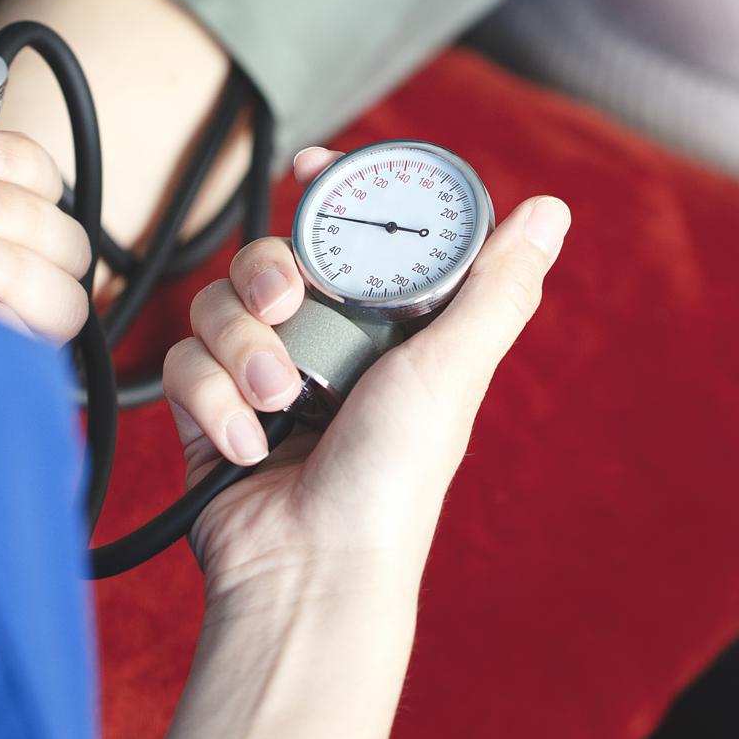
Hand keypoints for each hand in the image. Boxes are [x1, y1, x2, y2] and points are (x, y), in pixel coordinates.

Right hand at [164, 148, 570, 599]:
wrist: (311, 571)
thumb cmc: (394, 482)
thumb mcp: (451, 371)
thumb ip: (494, 287)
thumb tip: (551, 211)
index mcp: (385, 330)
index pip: (348, 236)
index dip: (327, 196)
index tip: (310, 168)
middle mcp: (324, 347)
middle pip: (269, 260)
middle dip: (267, 276)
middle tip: (284, 302)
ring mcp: (262, 378)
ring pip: (218, 306)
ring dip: (241, 350)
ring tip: (276, 403)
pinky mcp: (211, 412)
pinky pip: (186, 364)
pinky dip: (212, 401)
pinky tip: (247, 444)